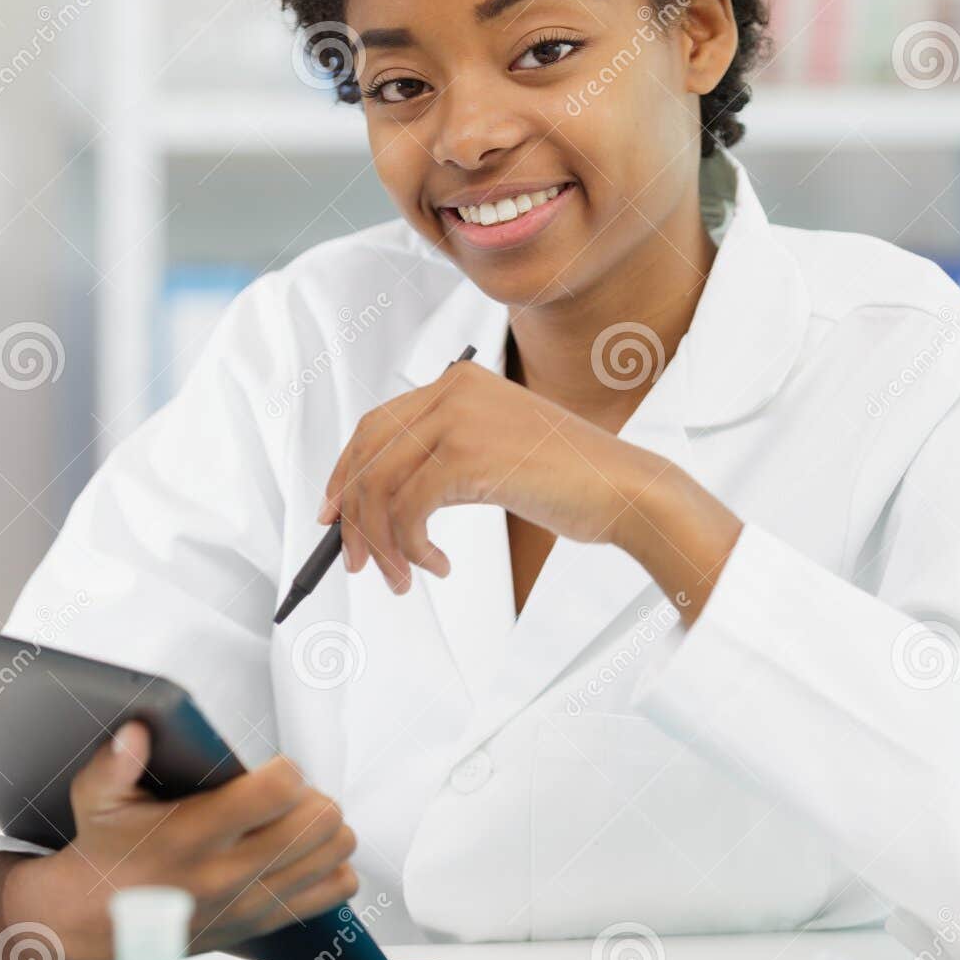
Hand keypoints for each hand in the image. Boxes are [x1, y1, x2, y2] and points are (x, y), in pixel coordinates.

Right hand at [0, 721, 357, 959]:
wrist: (94, 923)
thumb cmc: (104, 853)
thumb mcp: (95, 800)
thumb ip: (114, 763)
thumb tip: (138, 732)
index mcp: (193, 834)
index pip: (280, 791)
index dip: (286, 769)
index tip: (272, 767)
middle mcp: (230, 871)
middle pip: (321, 820)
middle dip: (311, 796)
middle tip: (287, 795)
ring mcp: (252, 902)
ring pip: (335, 853)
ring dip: (324, 829)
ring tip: (295, 820)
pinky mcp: (263, 923)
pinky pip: (333, 892)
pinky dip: (330, 868)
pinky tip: (302, 855)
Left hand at [319, 360, 638, 592]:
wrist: (625, 488)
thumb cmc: (569, 479)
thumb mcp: (495, 452)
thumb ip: (442, 457)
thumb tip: (379, 500)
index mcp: (456, 383)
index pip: (374, 426)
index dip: (344, 475)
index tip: (334, 517)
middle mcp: (451, 391)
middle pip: (367, 456)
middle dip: (353, 517)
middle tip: (358, 562)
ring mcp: (458, 419)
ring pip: (380, 487)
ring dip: (382, 543)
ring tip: (403, 576)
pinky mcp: (467, 456)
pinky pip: (408, 511)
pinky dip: (413, 548)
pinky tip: (437, 565)